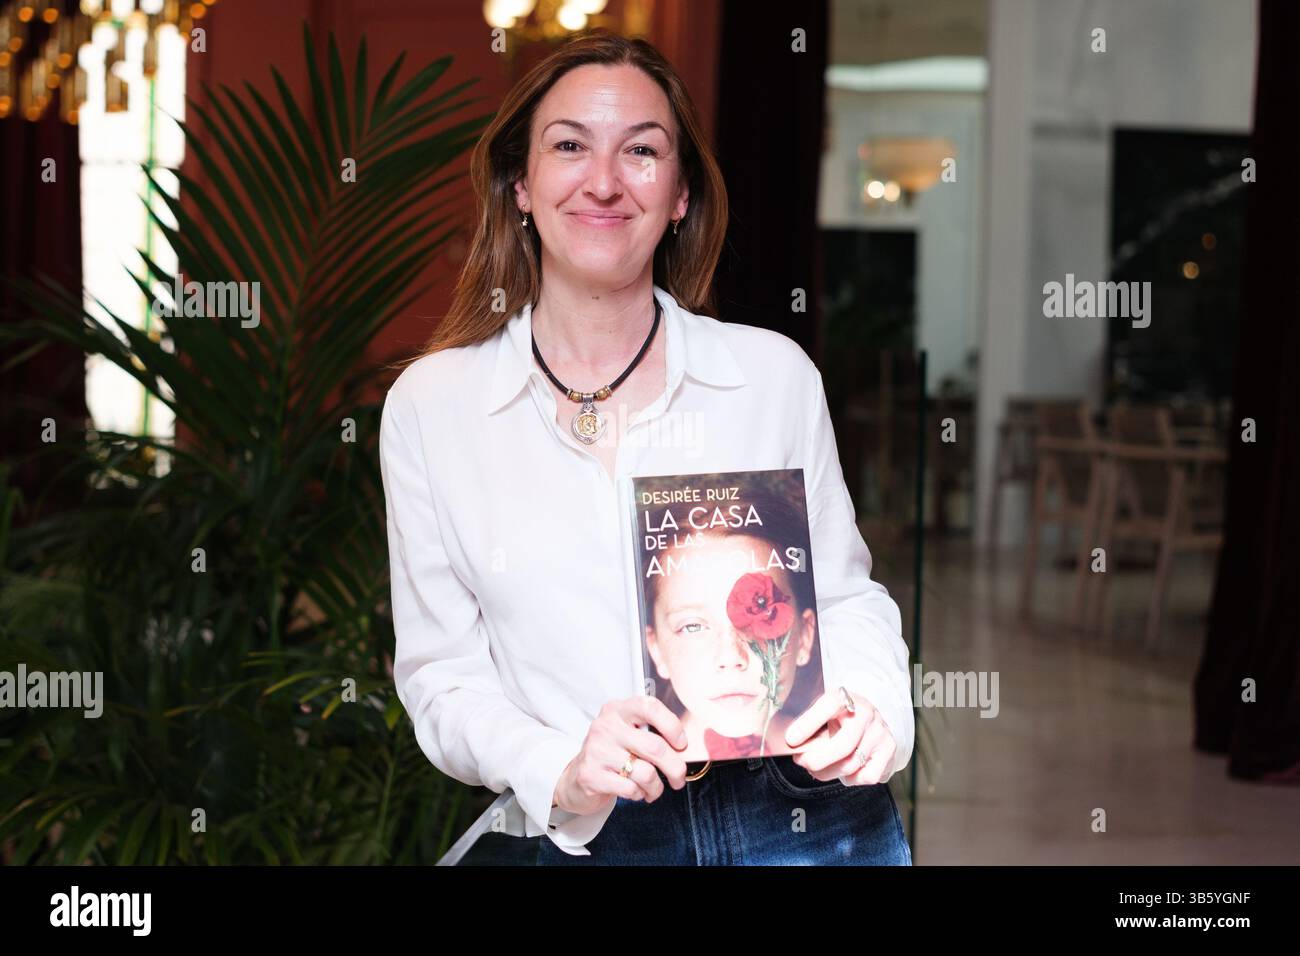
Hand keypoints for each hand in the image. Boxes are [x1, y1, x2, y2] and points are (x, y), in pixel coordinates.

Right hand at [552, 695, 690, 815]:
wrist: (576, 778)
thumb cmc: (612, 754)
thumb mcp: (628, 734)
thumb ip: (652, 734)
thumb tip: (686, 749)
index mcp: (618, 710)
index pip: (650, 707)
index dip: (672, 726)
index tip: (682, 744)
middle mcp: (606, 726)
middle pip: (655, 747)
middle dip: (675, 767)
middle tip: (679, 778)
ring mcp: (597, 751)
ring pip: (646, 773)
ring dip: (656, 787)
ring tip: (654, 789)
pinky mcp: (591, 776)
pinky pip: (631, 789)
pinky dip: (640, 794)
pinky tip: (636, 791)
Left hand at [783, 687, 896, 785]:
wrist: (868, 714)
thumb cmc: (838, 715)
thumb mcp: (823, 710)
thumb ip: (809, 724)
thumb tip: (792, 744)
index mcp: (845, 697)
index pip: (828, 706)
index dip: (808, 724)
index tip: (791, 740)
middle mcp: (866, 713)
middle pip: (843, 745)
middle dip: (817, 760)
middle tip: (801, 762)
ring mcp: (879, 732)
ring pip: (851, 764)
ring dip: (827, 772)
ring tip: (815, 768)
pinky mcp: (888, 750)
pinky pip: (867, 775)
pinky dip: (850, 779)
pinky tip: (841, 771)